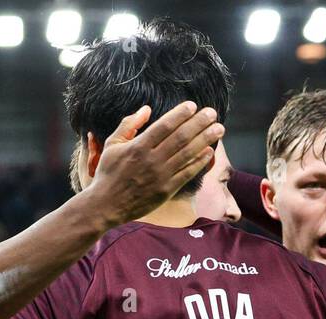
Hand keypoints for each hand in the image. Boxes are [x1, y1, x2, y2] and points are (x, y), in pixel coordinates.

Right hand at [90, 102, 223, 226]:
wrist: (106, 206)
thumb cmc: (108, 173)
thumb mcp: (112, 144)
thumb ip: (129, 124)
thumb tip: (147, 109)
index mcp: (138, 146)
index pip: (164, 126)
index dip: (180, 114)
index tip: (192, 105)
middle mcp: (151, 160)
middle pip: (181, 137)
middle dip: (199, 123)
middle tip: (212, 113)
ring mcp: (160, 176)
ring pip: (187, 154)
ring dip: (205, 139)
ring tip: (219, 129)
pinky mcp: (166, 190)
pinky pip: (187, 173)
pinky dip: (199, 162)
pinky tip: (209, 151)